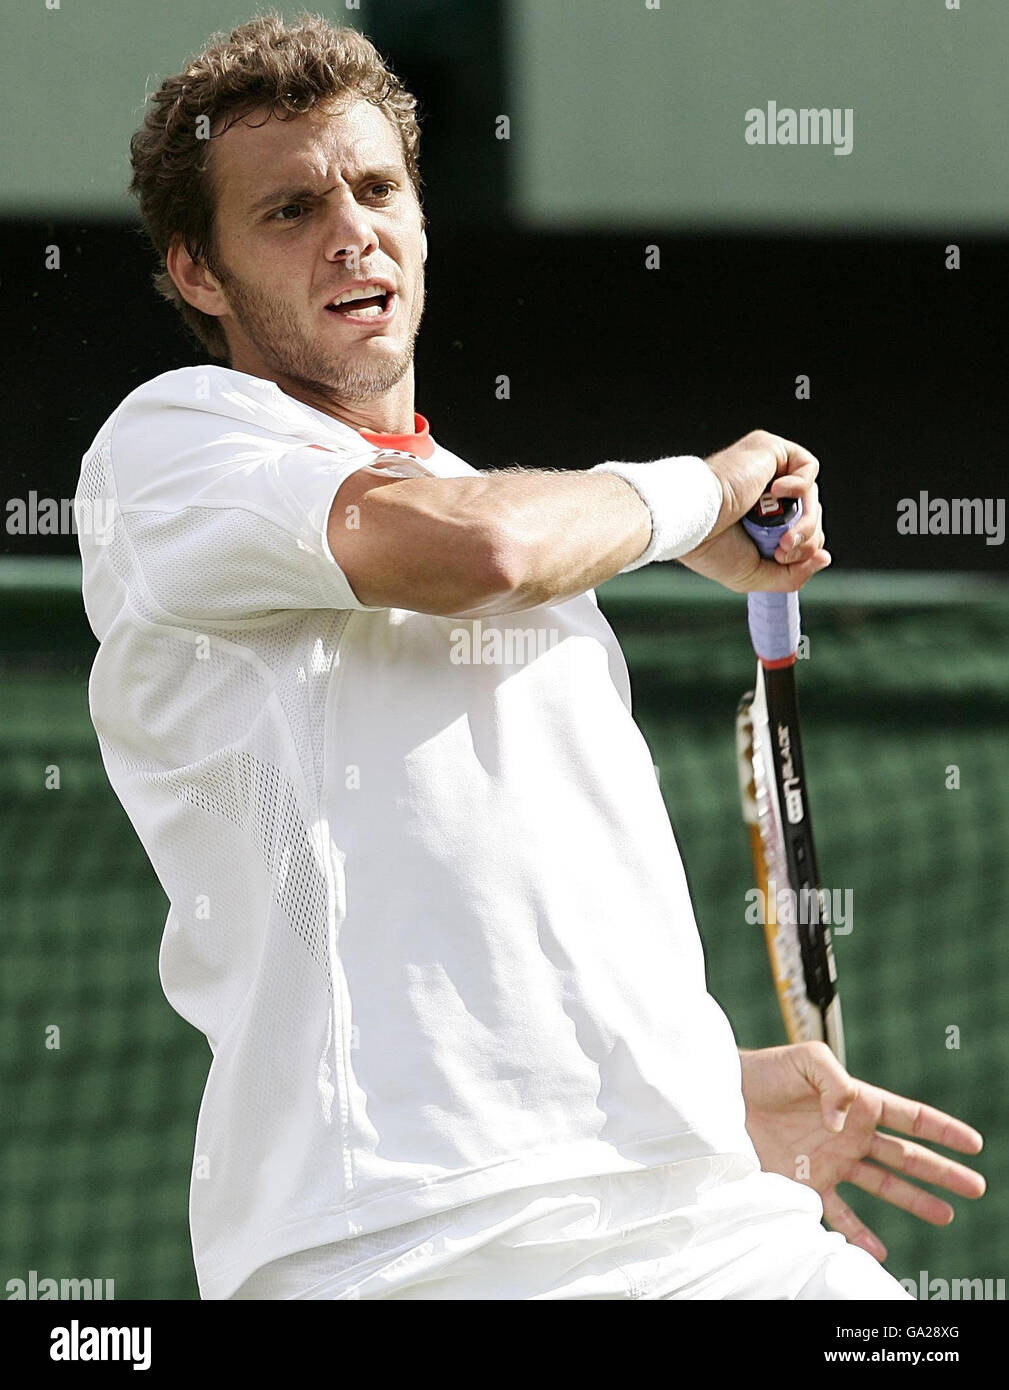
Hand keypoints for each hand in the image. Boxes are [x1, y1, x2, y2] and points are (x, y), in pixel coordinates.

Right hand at [679, 429, 829, 592]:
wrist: (693, 522)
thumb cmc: (710, 548)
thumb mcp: (754, 574)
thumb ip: (791, 574)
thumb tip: (824, 558)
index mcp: (758, 518)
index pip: (800, 530)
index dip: (804, 548)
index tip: (784, 558)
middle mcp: (764, 493)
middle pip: (810, 515)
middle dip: (806, 539)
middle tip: (782, 550)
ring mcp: (768, 470)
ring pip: (812, 498)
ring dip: (805, 523)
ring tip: (783, 536)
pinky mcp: (771, 451)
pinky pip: (808, 467)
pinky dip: (801, 485)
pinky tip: (776, 493)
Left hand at [739, 1042, 985, 1262]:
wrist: (724, 1094)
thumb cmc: (766, 1070)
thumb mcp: (806, 1060)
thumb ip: (834, 1083)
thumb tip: (846, 1123)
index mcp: (856, 1102)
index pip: (908, 1116)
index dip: (941, 1129)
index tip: (974, 1143)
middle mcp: (850, 1135)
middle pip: (906, 1155)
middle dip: (941, 1171)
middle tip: (976, 1187)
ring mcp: (831, 1161)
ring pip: (883, 1185)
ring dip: (914, 1201)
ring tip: (946, 1215)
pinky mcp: (805, 1182)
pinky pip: (838, 1213)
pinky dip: (858, 1233)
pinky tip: (878, 1250)